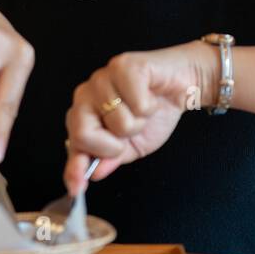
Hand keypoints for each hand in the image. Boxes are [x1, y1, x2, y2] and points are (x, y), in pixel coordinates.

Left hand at [61, 41, 215, 194]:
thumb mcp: (130, 146)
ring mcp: (102, 78)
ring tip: (143, 110)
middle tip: (129, 132)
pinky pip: (137, 103)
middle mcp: (86, 94)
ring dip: (139, 122)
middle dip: (114, 144)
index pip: (74, 144)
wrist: (180, 87)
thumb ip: (109, 158)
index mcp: (83, 115)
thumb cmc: (153, 114)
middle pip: (84, 134)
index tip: (77, 188)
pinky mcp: (123, 65)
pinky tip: (150, 96)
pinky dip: (150, 107)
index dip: (75, 168)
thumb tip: (93, 173)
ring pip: (118, 121)